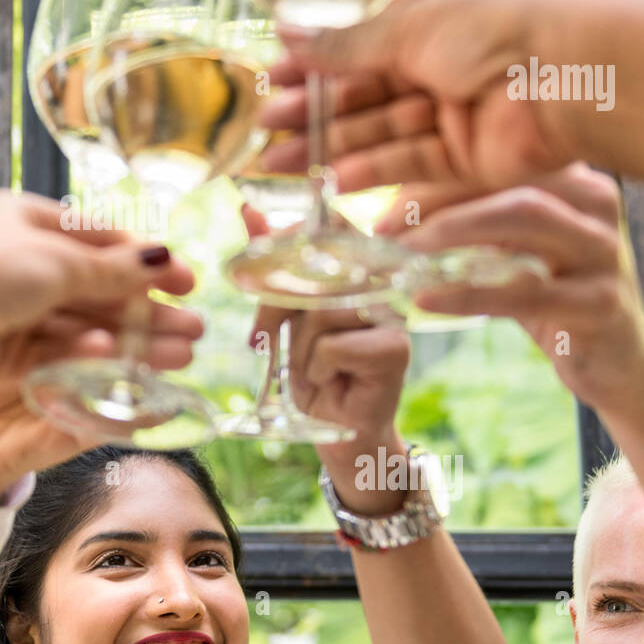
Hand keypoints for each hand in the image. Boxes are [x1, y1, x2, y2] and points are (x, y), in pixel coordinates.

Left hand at [0, 189, 202, 395]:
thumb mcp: (59, 263)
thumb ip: (113, 269)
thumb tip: (161, 257)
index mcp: (23, 222)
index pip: (97, 239)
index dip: (143, 260)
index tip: (185, 281)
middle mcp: (17, 264)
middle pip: (95, 288)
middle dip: (146, 309)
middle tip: (195, 328)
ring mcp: (11, 312)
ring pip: (84, 325)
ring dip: (132, 339)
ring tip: (180, 355)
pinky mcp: (5, 356)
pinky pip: (60, 354)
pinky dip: (93, 356)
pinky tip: (128, 361)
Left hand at [242, 206, 410, 508]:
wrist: (340, 434)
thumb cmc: (315, 369)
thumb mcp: (285, 314)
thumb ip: (273, 263)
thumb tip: (248, 209)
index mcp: (361, 266)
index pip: (334, 224)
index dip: (295, 235)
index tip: (262, 263)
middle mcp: (383, 282)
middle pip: (320, 267)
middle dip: (277, 303)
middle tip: (262, 337)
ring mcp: (394, 313)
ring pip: (322, 310)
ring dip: (299, 347)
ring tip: (308, 368)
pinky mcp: (396, 349)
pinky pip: (333, 345)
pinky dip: (316, 368)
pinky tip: (327, 382)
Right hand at [256, 0, 607, 193]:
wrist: (577, 74)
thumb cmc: (498, 27)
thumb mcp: (410, 26)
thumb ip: (348, 44)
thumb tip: (290, 35)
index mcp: (433, 18)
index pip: (360, 47)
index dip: (315, 66)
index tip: (272, 83)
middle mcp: (443, 65)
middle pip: (365, 94)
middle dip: (313, 112)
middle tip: (265, 131)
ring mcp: (456, 114)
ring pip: (381, 133)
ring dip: (330, 147)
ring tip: (277, 164)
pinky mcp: (470, 160)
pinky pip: (413, 165)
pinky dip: (375, 172)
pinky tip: (333, 180)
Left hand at [374, 164, 643, 413]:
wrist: (617, 359)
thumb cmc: (551, 292)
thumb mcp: (514, 245)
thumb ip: (473, 215)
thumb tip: (392, 203)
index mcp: (572, 174)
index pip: (496, 155)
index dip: (434, 167)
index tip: (378, 190)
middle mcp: (596, 200)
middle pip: (507, 176)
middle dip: (437, 195)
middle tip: (382, 224)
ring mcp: (604, 250)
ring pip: (522, 218)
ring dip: (451, 231)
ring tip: (400, 253)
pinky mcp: (601, 304)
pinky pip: (525, 292)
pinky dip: (468, 294)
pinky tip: (425, 300)